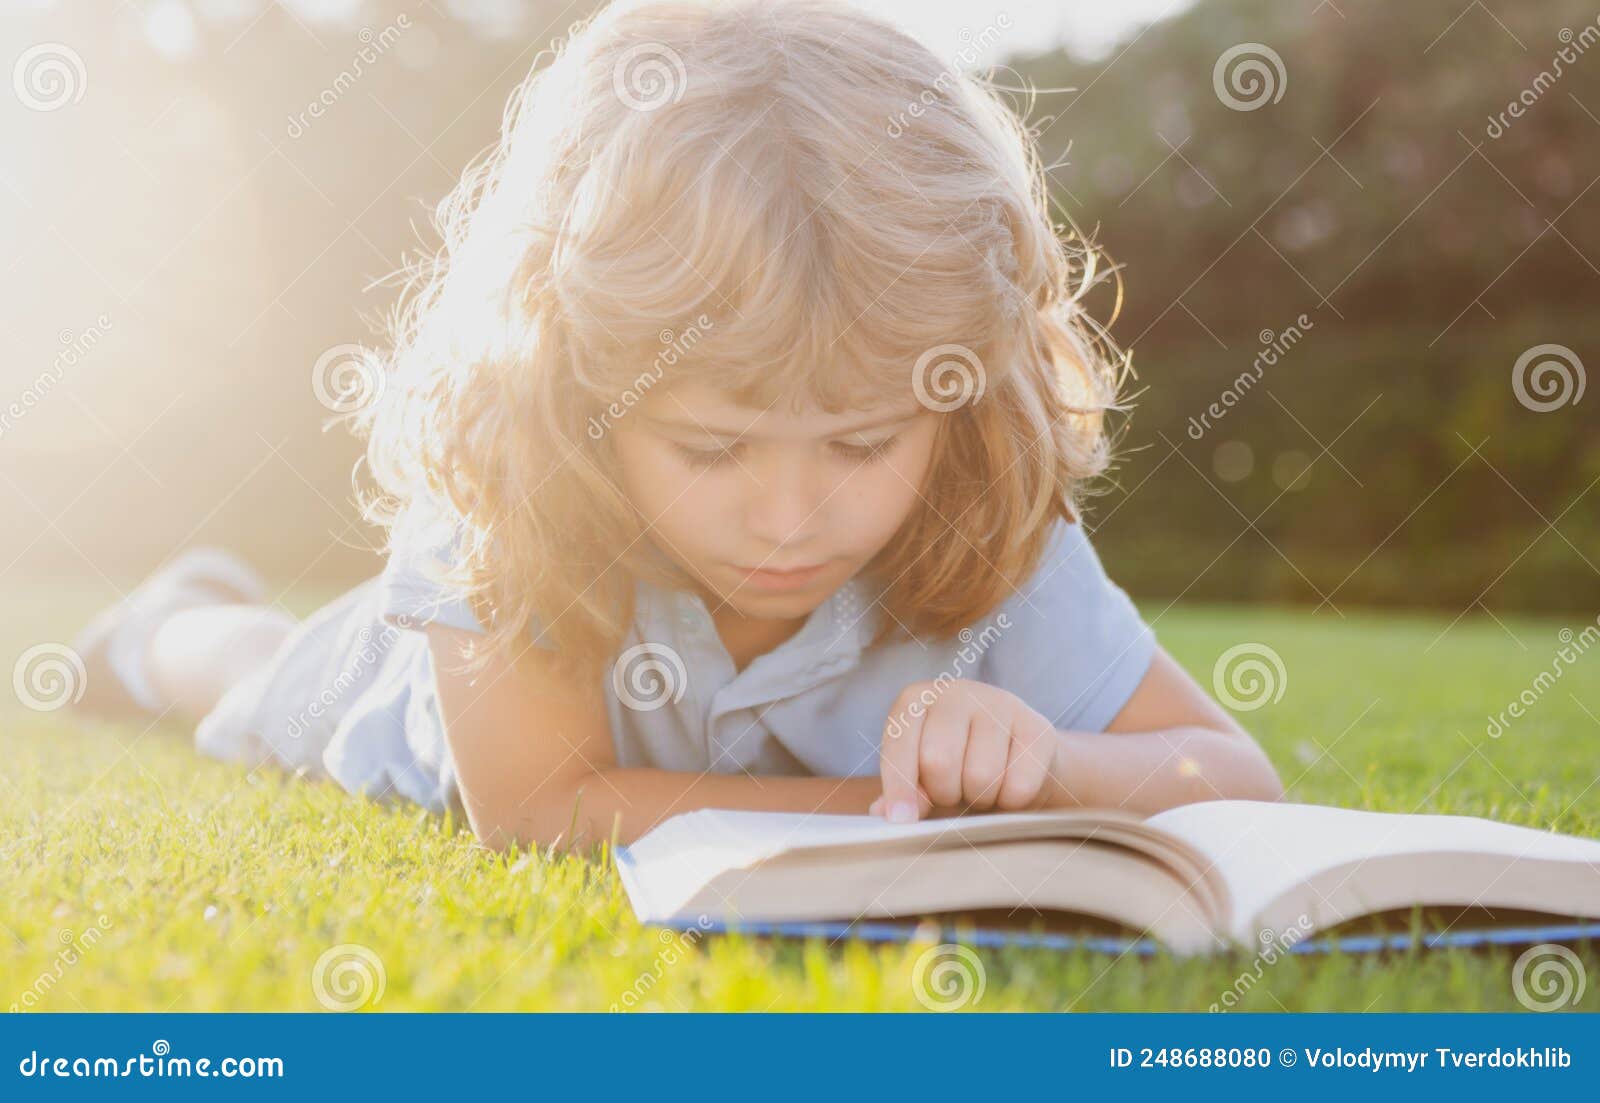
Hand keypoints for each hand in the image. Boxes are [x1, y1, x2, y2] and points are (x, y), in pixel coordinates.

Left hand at [869, 678, 1066, 822]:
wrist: (1018, 758)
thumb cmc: (956, 766)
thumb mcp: (920, 775)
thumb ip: (902, 791)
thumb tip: (888, 812)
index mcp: (915, 700)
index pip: (900, 744)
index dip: (900, 787)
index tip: (903, 820)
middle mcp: (956, 691)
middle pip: (940, 761)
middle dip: (945, 793)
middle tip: (953, 795)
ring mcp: (1000, 703)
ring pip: (980, 776)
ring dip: (979, 799)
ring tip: (980, 788)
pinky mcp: (1038, 727)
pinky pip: (1019, 786)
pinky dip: (1011, 803)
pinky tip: (1009, 788)